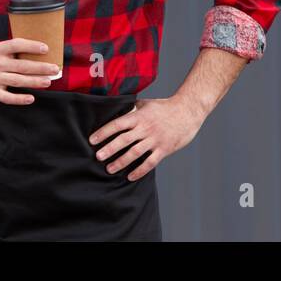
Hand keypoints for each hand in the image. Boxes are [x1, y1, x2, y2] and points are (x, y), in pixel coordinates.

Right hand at [0, 39, 57, 104]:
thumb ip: (12, 52)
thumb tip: (37, 53)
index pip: (16, 45)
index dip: (31, 46)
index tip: (45, 48)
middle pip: (22, 65)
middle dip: (40, 67)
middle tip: (55, 68)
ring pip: (17, 81)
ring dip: (34, 81)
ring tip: (48, 82)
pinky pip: (7, 97)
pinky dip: (19, 99)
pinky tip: (31, 98)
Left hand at [87, 95, 203, 180]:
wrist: (187, 111)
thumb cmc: (165, 106)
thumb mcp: (146, 104)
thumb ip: (132, 108)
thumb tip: (116, 110)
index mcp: (139, 116)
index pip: (117, 124)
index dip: (104, 132)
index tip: (92, 140)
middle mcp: (145, 128)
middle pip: (124, 140)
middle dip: (109, 149)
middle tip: (97, 156)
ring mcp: (155, 139)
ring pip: (135, 153)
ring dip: (121, 162)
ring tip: (109, 169)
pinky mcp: (164, 149)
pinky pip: (150, 162)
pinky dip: (139, 171)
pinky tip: (130, 177)